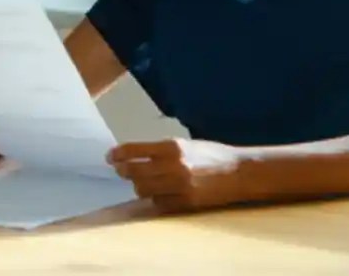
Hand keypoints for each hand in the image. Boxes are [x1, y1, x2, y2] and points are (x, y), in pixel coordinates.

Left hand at [108, 138, 245, 212]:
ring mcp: (178, 186)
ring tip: (142, 180)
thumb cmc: (212, 155)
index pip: (134, 150)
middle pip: (134, 172)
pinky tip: (159, 192)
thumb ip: (161, 150)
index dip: (118, 154)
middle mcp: (173, 166)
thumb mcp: (186, 144)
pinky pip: (158, 203)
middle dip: (124, 170)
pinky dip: (155, 198)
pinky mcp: (184, 203)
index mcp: (172, 147)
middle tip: (121, 169)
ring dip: (138, 185)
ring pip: (143, 189)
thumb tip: (134, 154)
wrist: (238, 172)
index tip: (110, 156)